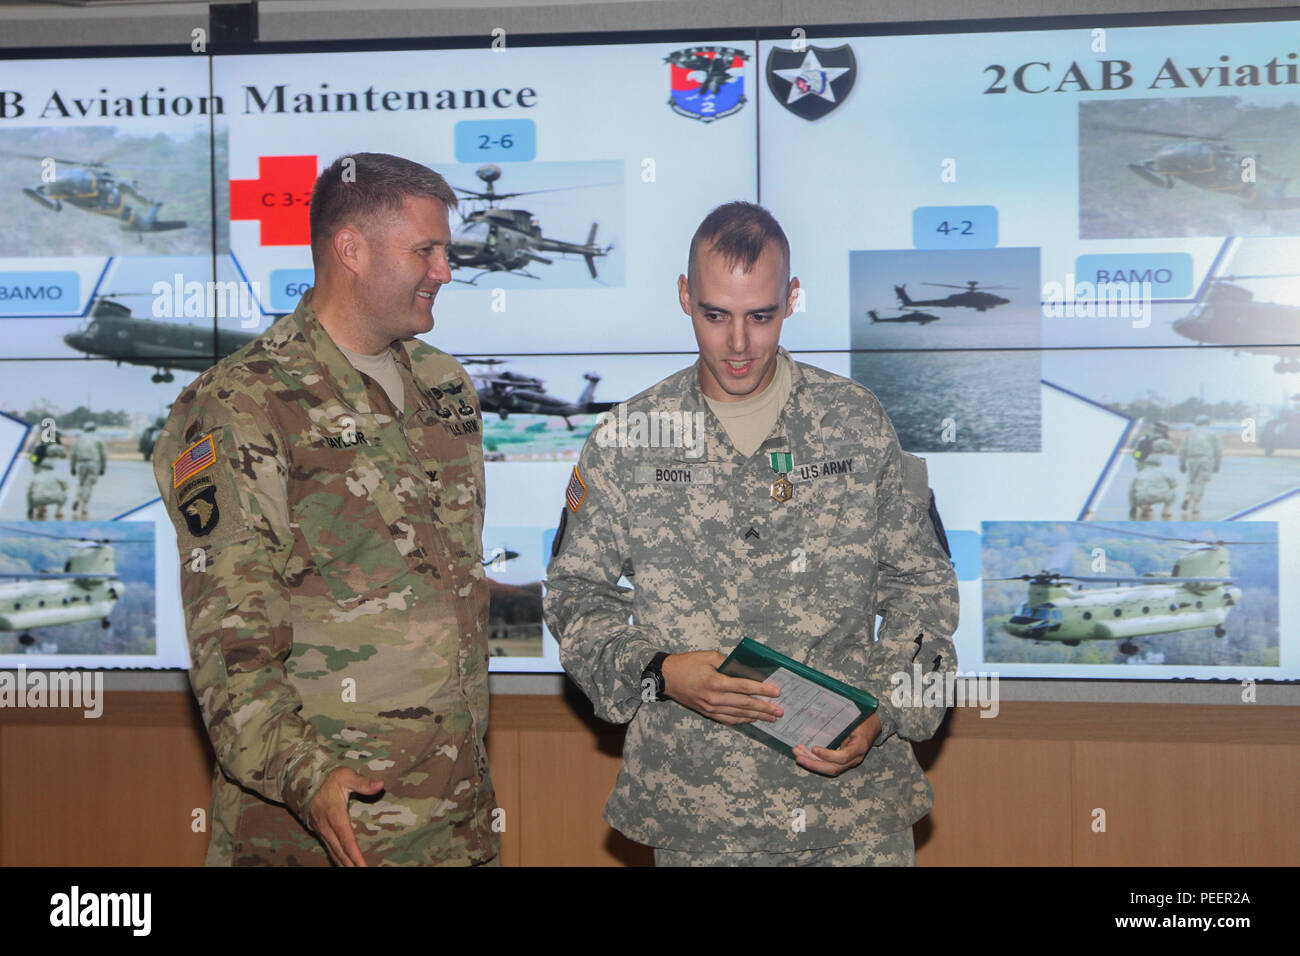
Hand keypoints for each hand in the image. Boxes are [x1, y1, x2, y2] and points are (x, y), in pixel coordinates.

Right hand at [307, 767, 383, 866]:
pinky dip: (338, 860)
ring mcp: (322, 831)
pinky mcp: (320, 833)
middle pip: (340, 851)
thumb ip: (363, 782)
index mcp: (335, 814)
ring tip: (357, 872)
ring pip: (334, 853)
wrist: (305, 780)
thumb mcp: (346, 776)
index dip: (355, 855)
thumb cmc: (329, 778)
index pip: (347, 839)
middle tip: (364, 872)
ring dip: (345, 864)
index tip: (364, 866)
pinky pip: (330, 850)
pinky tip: (345, 865)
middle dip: (351, 865)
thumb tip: (380, 785)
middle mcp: (327, 827)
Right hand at [661, 650, 782, 724]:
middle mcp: (714, 697)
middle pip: (745, 704)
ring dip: (757, 717)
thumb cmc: (687, 664)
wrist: (666, 678)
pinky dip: (742, 720)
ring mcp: (710, 708)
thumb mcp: (708, 656)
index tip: (776, 692)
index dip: (762, 690)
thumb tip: (745, 669)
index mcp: (716, 681)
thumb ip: (728, 662)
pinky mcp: (707, 713)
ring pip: (738, 714)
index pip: (744, 687)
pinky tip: (752, 720)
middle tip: (780, 711)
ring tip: (771, 718)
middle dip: (764, 707)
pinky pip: (728, 719)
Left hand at [792, 712, 880, 776]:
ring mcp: (849, 761)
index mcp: (859, 746)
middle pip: (833, 768)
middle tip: (798, 755)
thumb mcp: (856, 716)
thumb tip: (824, 701)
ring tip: (797, 755)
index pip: (843, 757)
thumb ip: (842, 715)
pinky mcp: (842, 761)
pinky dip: (815, 761)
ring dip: (812, 763)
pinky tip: (804, 755)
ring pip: (829, 769)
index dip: (828, 755)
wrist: (874, 725)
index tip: (814, 748)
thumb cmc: (864, 718)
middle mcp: (855, 758)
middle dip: (814, 763)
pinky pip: (828, 765)